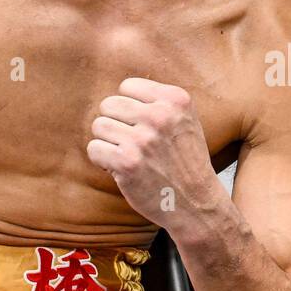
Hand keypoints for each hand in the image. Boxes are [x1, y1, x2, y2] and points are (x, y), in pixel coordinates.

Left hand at [87, 77, 225, 230]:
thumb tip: (117, 91)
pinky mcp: (127, 162)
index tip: (142, 126)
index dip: (129, 109)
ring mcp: (143, 139)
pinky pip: (94, 148)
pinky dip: (102, 161)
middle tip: (132, 144)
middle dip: (116, 124)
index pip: (127, 86)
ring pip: (98, 125)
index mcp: (176, 100)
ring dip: (108, 142)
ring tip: (127, 156)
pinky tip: (120, 169)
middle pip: (109, 104)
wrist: (196, 203)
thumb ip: (158, 102)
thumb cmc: (185, 162)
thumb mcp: (185, 121)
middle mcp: (160, 115)